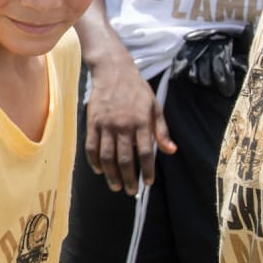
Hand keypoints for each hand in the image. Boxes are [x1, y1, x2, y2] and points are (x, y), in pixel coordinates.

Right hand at [84, 51, 176, 194]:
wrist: (113, 72)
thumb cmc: (137, 90)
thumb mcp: (155, 107)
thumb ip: (161, 130)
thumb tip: (171, 151)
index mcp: (141, 122)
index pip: (146, 152)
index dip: (147, 170)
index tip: (148, 183)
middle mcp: (123, 125)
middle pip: (125, 158)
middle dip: (128, 178)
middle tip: (130, 190)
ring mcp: (105, 124)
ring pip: (107, 155)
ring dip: (111, 174)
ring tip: (115, 186)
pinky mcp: (92, 122)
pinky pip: (91, 146)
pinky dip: (94, 161)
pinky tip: (100, 170)